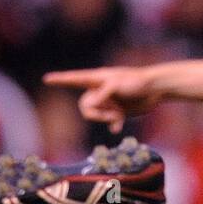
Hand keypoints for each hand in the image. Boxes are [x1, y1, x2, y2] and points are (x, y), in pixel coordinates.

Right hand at [42, 66, 159, 131]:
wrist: (155, 90)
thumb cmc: (137, 82)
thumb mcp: (117, 85)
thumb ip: (102, 94)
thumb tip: (91, 105)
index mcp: (96, 78)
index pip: (74, 78)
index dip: (60, 80)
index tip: (46, 79)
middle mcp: (98, 90)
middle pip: (84, 106)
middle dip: (97, 112)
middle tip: (114, 110)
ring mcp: (107, 102)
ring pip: (95, 115)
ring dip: (107, 117)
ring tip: (120, 114)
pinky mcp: (116, 112)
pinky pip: (106, 122)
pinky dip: (112, 124)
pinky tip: (119, 125)